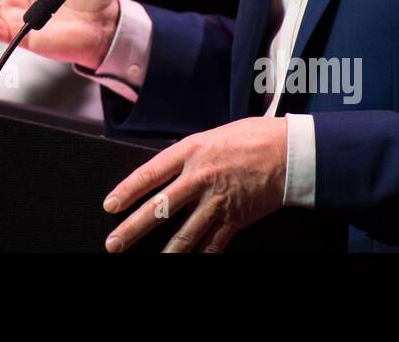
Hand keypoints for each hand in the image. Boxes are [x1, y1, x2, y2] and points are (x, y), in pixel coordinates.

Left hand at [101, 117, 287, 252]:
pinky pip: (213, 243)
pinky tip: (190, 262)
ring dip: (165, 251)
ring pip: (184, 232)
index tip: (110, 205)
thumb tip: (165, 174)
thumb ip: (187, 156)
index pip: (150, 174)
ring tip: (150, 262)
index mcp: (190, 151)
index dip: (127, 191)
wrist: (287, 151)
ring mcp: (217, 200)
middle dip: (133, 228)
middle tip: (114, 243)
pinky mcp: (235, 218)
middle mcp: (199, 177)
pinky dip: (200, 255)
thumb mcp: (210, 136)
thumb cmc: (250, 138)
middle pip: (159, 207)